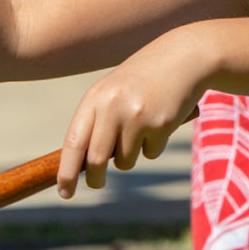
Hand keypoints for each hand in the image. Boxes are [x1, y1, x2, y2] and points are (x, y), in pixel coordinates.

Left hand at [56, 29, 212, 197]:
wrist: (184, 57)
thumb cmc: (143, 79)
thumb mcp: (113, 92)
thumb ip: (97, 122)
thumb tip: (82, 165)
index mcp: (95, 97)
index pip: (74, 142)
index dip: (66, 171)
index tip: (64, 192)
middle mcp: (113, 106)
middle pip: (96, 160)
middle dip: (95, 179)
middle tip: (97, 184)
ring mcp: (138, 116)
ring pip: (125, 161)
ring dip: (131, 155)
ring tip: (141, 126)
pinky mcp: (161, 124)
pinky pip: (150, 153)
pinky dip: (154, 145)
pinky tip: (161, 119)